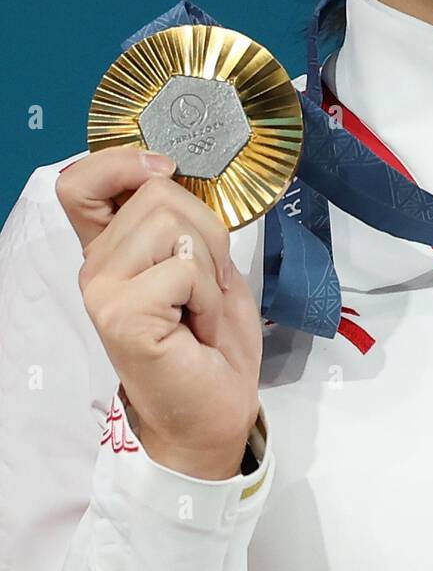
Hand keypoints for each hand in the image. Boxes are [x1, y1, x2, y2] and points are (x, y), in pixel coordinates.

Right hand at [56, 146, 262, 478]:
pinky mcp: (121, 316)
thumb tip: (177, 174)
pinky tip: (198, 328)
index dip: (121, 160)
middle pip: (157, 192)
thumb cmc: (211, 339)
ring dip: (210, 265)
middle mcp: (96, 266)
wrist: (215, 410)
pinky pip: (185, 267)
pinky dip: (208, 296)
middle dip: (208, 230)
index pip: (79, 182)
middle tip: (206, 284)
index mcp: (111, 248)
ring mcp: (102, 291)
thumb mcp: (203, 262)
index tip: (163, 170)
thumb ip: (180, 221)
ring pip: (174, 222)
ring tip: (201, 307)